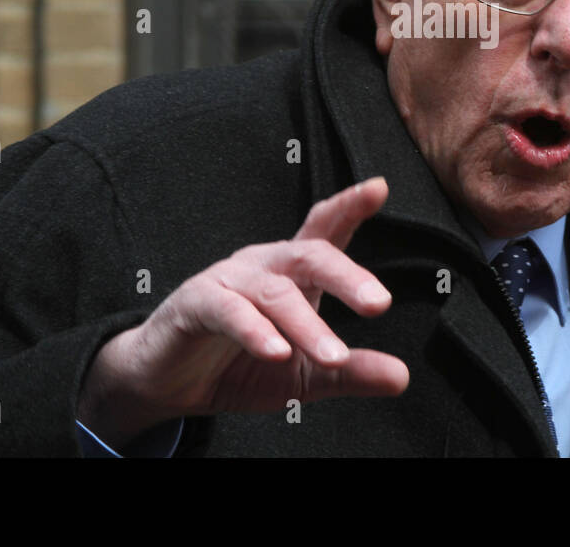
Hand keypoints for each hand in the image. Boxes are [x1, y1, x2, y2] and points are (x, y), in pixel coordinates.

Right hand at [78, 176, 408, 448]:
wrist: (167, 383)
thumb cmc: (238, 364)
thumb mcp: (303, 375)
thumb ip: (349, 372)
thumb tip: (401, 377)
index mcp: (293, 273)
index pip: (325, 231)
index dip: (350, 206)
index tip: (380, 187)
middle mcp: (264, 265)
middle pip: (310, 255)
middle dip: (346, 275)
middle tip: (378, 303)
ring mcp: (228, 280)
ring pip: (275, 292)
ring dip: (306, 326)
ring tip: (333, 355)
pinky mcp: (196, 303)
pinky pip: (228, 311)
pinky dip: (254, 331)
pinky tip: (275, 351)